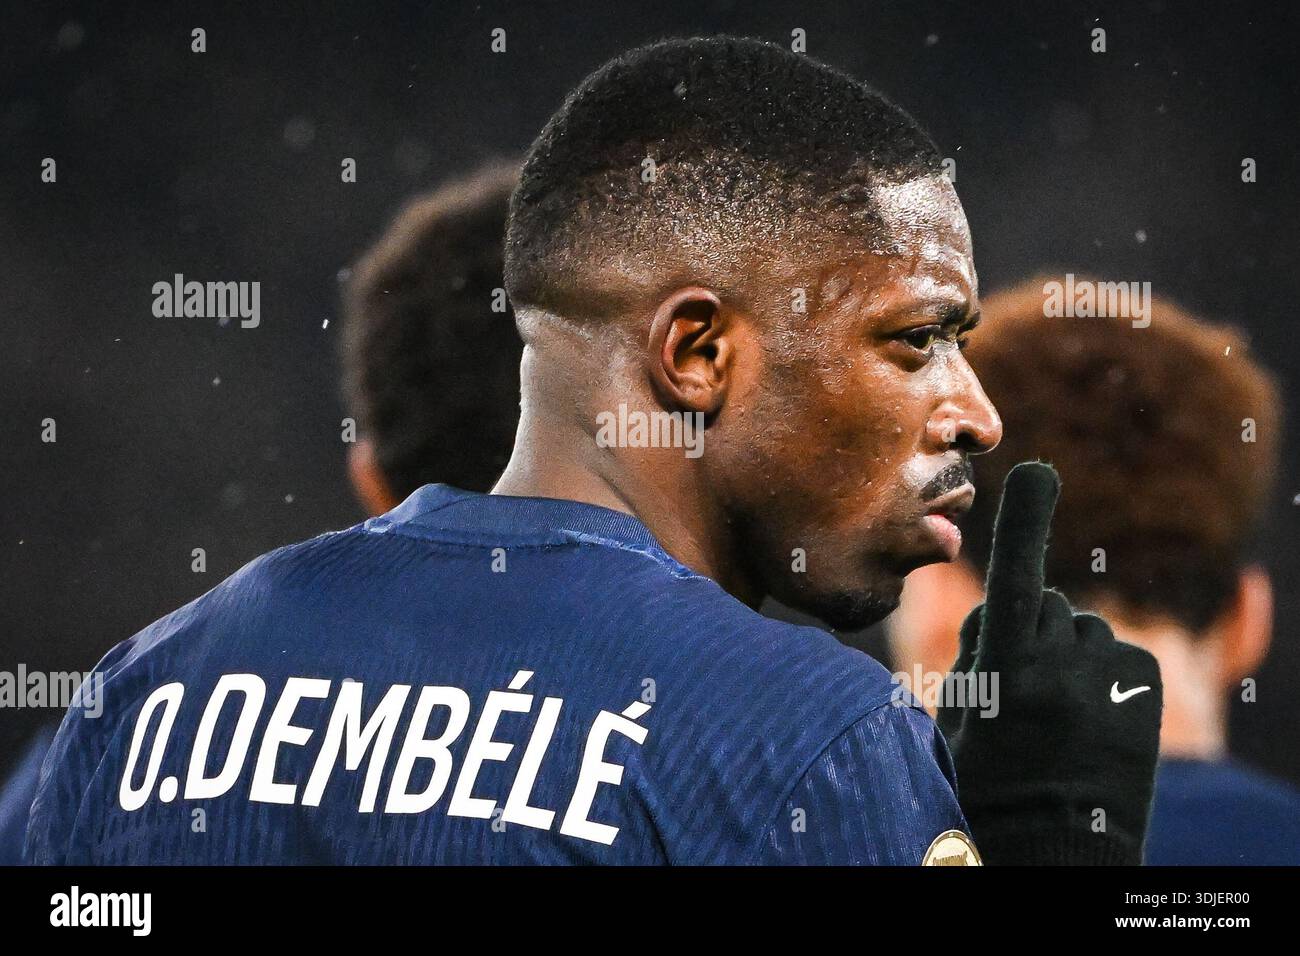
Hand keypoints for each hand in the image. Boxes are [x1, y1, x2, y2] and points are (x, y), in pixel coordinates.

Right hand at [937, 462, 1162, 864]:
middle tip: (1021, 691)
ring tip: (1059, 712)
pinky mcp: (1144, 688)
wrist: (1055, 848)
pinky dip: (1101, 671)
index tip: (1036, 472)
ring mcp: (1110, 679)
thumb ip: (976, 652)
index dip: (1026, 521)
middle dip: (1030, 629)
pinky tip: (1090, 716)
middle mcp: (1063, 669)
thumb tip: (1003, 604)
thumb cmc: (989, 784)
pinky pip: (1116, 650)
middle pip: (1044, 604)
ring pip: (1082, 627)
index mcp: (1006, 674)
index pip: (1015, 581)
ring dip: (1067, 652)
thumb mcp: (958, 716)